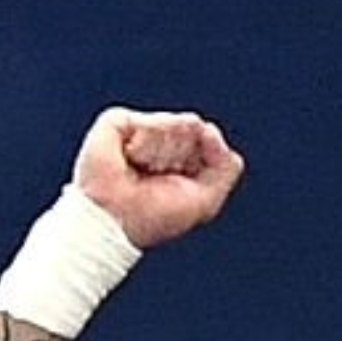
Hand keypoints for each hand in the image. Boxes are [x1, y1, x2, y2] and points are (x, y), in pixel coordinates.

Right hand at [73, 107, 243, 249]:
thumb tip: (208, 128)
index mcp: (184, 160)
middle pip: (198, 133)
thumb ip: (226, 166)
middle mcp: (164, 142)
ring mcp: (143, 129)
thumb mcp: (207, 200)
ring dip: (165, 155)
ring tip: (144, 170)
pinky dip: (149, 144)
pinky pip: (155, 123)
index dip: (202, 166)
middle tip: (159, 178)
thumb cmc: (156, 216)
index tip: (181, 186)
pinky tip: (133, 159)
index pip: (211, 143)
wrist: (115, 219)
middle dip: (184, 160)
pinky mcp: (120, 121)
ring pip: (179, 126)